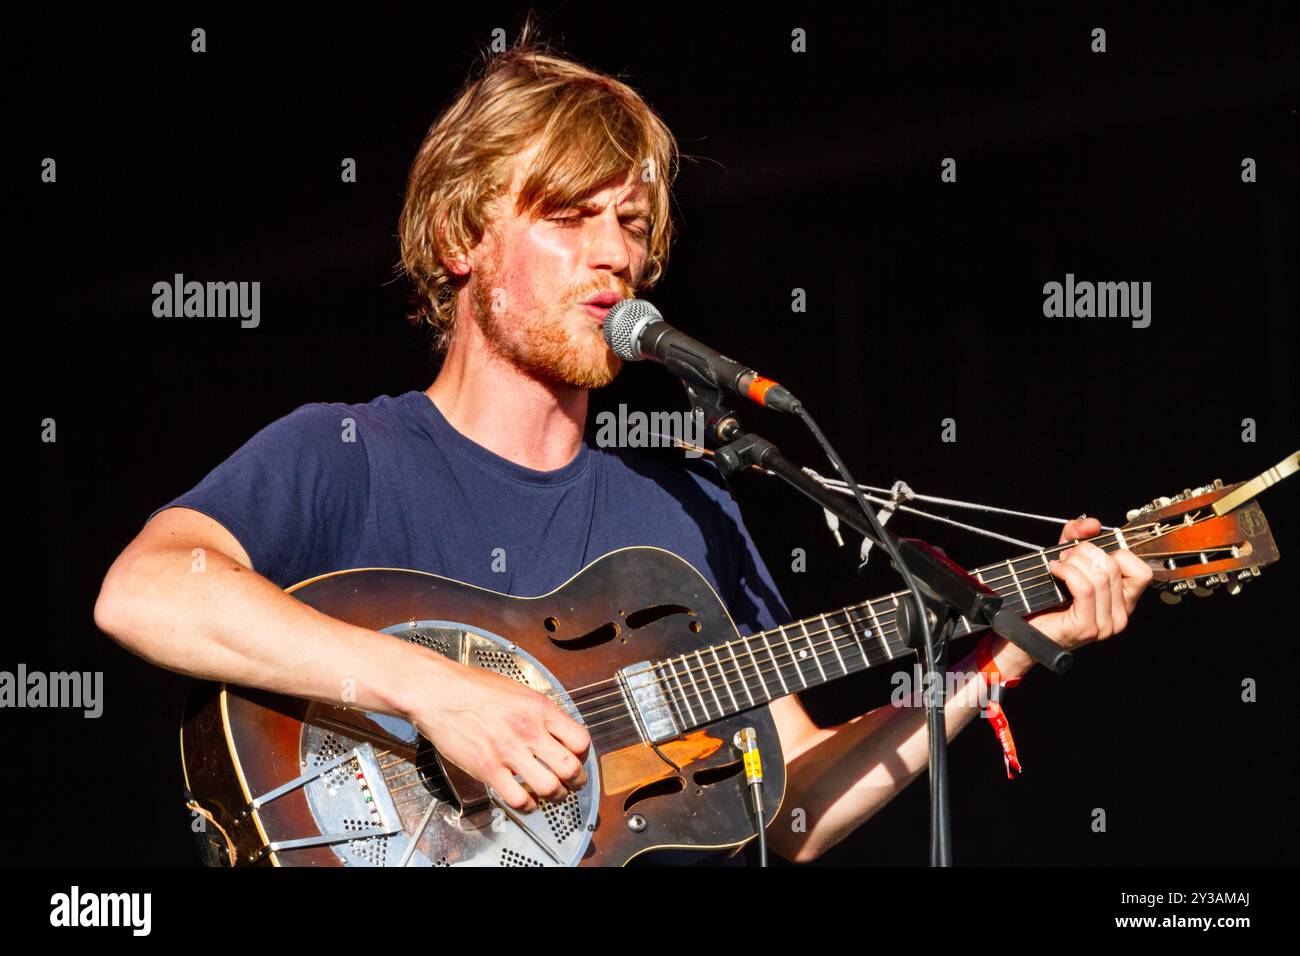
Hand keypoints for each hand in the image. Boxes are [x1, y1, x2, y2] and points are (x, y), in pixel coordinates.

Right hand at [407, 654, 590, 812]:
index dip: (583, 756)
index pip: (580, 741)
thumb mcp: (517, 689)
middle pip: (571, 769)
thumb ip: (538, 711)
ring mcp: (509, 751)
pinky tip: (526, 800)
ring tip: (552, 795)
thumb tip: (556, 729)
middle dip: (577, 782)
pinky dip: (529, 806)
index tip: (578, 760)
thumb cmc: (472, 686)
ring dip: (556, 797)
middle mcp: (529, 730)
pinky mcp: (487, 769)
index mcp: (540, 708)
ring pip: (550, 788)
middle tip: (573, 784)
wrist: (437, 691)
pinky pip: (519, 800)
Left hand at [1029, 515, 1154, 651]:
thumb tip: (1091, 523)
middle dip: (1085, 552)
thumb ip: (1077, 538)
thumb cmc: (1046, 600)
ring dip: (1074, 562)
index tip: (1090, 549)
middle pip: (1114, 566)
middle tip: (1065, 556)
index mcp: (1123, 601)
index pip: (1141, 570)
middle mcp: (1120, 615)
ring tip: (1058, 564)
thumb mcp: (1066, 561)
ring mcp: (1106, 624)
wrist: (1024, 633)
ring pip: (1100, 575)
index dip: (1116, 551)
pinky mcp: (1087, 627)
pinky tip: (1055, 571)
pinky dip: (1067, 572)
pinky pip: (1085, 587)